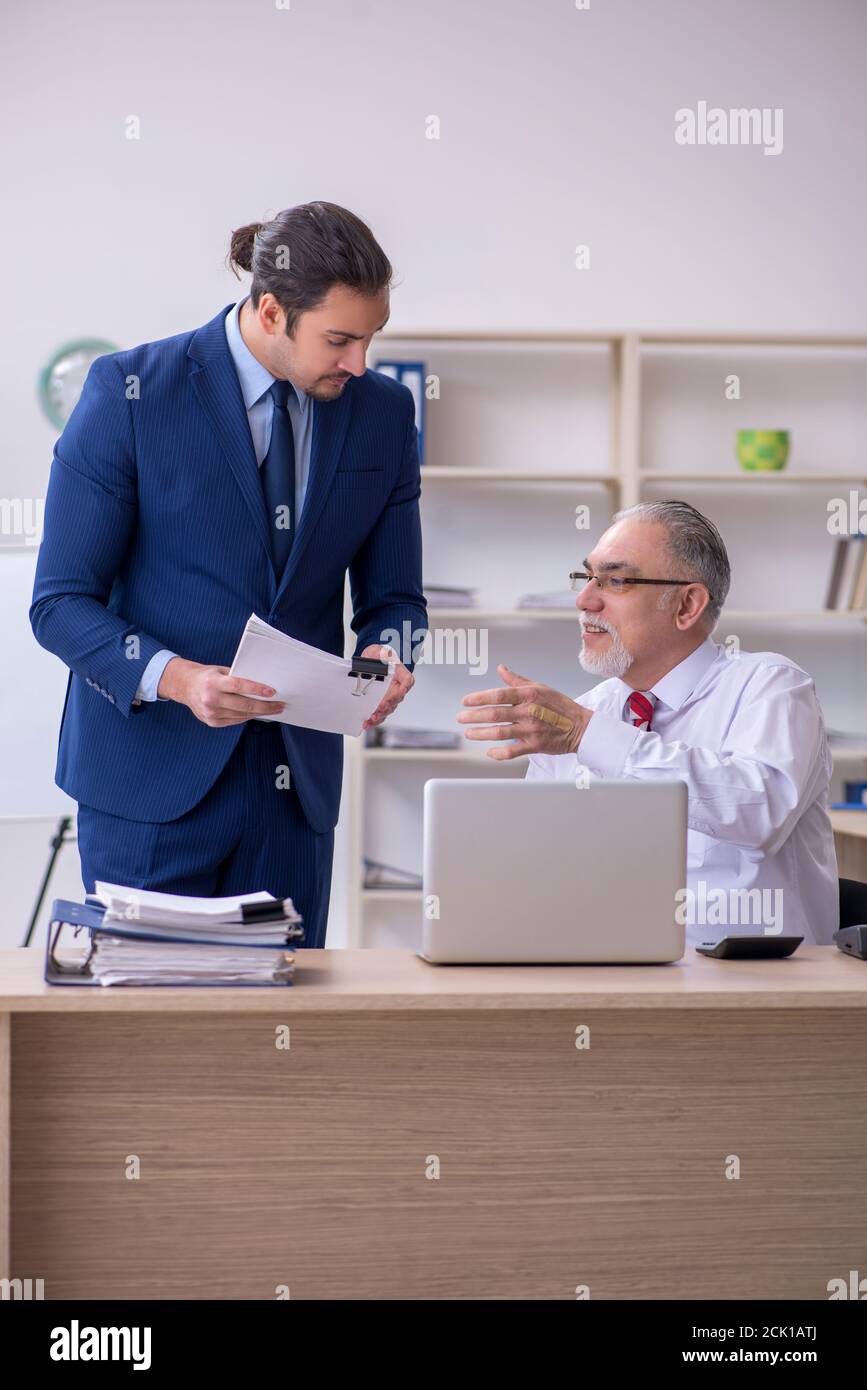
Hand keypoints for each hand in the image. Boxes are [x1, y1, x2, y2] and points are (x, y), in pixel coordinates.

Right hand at [158, 658, 286, 727]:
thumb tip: (262, 685)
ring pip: (242, 715)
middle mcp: (210, 699)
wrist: (185, 687)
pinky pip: (235, 720)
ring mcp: (211, 713)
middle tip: (280, 705)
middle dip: (265, 706)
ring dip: (260, 713)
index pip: (239, 686)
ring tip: (274, 709)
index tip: (273, 692)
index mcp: (213, 682)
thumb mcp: (221, 670)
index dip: (257, 689)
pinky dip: (248, 716)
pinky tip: (257, 713)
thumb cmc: (208, 676)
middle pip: (244, 705)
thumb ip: (238, 677)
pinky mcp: (212, 722)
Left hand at [360, 644, 413, 730]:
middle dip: (387, 706)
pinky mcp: (382, 703)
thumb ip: (381, 654)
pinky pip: (381, 714)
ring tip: (370, 719)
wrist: (372, 661)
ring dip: (380, 716)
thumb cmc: (378, 656)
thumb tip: (378, 658)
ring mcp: (390, 697)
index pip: (407, 680)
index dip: (405, 687)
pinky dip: (374, 720)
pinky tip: (367, 723)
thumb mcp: (379, 650)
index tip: (401, 691)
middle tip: (379, 709)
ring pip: (389, 709)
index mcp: (400, 673)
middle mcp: (398, 687)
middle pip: (397, 699)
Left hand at [456, 663, 591, 759]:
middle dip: (473, 717)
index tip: (465, 701)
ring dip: (480, 734)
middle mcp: (529, 712)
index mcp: (529, 695)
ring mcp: (531, 730)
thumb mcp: (540, 687)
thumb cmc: (560, 706)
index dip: (479, 698)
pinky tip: (489, 752)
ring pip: (499, 733)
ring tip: (468, 733)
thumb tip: (501, 668)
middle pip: (494, 715)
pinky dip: (499, 753)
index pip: (498, 695)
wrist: (581, 727)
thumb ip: (517, 680)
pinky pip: (512, 751)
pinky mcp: (535, 745)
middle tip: (460, 717)